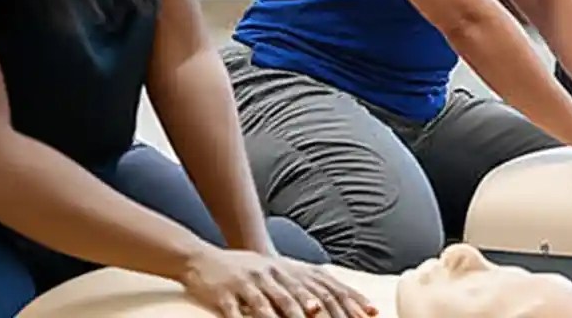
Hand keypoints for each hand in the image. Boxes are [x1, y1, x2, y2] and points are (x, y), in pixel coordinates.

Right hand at [181, 248, 377, 317]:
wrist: (202, 260)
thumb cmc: (245, 270)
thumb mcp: (274, 272)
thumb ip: (297, 286)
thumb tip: (321, 305)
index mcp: (288, 270)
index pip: (325, 285)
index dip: (348, 299)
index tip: (368, 313)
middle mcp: (273, 274)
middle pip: (305, 295)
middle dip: (328, 312)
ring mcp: (250, 284)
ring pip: (274, 303)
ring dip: (292, 314)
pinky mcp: (226, 296)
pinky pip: (239, 312)